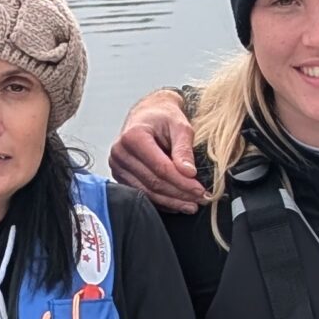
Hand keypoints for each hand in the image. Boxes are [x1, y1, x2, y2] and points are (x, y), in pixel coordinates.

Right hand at [108, 90, 207, 212]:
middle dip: (179, 194)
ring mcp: (117, 166)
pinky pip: (143, 194)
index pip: (160, 168)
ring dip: (172, 201)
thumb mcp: (180, 126)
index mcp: (133, 137)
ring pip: (148, 192)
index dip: (182, 182)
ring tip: (192, 204)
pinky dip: (162, 201)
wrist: (148, 114)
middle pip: (153, 182)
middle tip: (201, 199)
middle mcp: (120, 152)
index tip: (200, 190)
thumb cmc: (164, 117)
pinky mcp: (120, 176)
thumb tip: (189, 173)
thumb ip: (184, 149)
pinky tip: (178, 203)